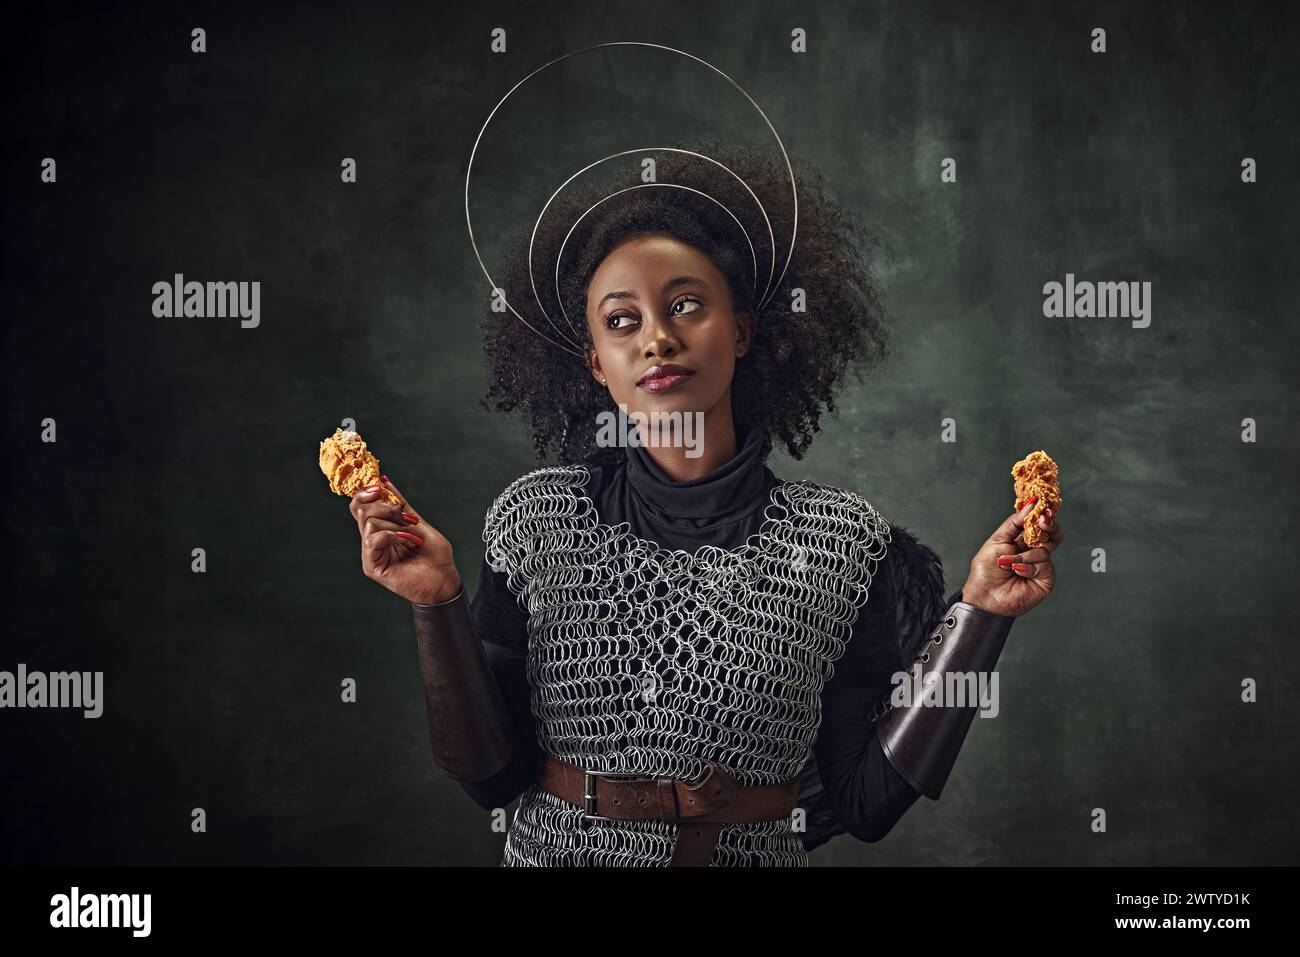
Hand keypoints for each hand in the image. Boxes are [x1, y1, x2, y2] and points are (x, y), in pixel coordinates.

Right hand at [350, 475, 462, 604]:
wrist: (444, 579)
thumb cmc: (434, 555)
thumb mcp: (417, 522)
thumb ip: (399, 504)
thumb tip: (384, 481)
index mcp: (380, 529)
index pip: (360, 505)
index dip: (365, 492)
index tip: (380, 485)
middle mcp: (372, 540)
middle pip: (361, 510)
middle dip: (386, 506)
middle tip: (407, 516)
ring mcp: (371, 553)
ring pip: (369, 522)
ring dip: (395, 523)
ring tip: (412, 534)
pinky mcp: (372, 566)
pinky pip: (373, 540)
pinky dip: (392, 535)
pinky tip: (408, 541)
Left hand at [959, 499, 1061, 617]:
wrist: (985, 596)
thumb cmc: (986, 570)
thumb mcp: (997, 540)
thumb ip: (1014, 522)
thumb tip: (1030, 505)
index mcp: (1021, 541)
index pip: (1037, 524)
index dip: (1041, 515)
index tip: (1042, 506)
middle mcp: (1033, 552)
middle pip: (1052, 534)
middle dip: (1049, 525)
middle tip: (1043, 521)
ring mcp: (1041, 565)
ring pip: (1044, 550)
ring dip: (1024, 555)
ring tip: (1007, 563)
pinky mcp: (1046, 579)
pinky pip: (1045, 565)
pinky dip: (1028, 567)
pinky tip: (1017, 572)